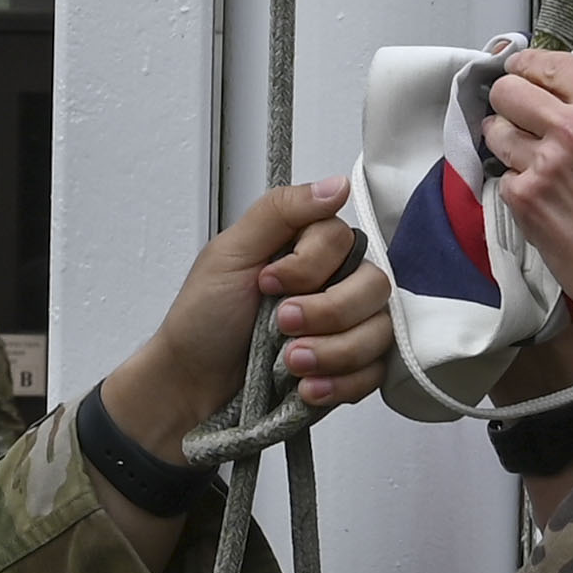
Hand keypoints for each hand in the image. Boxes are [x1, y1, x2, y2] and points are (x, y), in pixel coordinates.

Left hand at [97, 179, 395, 458]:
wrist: (193, 382)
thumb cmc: (204, 318)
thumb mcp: (230, 253)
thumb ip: (282, 211)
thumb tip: (337, 185)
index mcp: (310, 249)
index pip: (344, 242)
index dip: (309, 267)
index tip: (267, 284)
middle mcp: (336, 283)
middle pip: (374, 286)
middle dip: (326, 314)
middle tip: (282, 326)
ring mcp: (348, 328)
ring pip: (379, 332)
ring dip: (333, 352)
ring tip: (290, 365)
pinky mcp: (350, 369)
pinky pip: (374, 374)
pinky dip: (341, 383)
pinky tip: (307, 388)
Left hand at [475, 50, 572, 304]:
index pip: (548, 63)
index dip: (529, 68)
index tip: (523, 73)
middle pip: (509, 88)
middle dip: (511, 100)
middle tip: (520, 116)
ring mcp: (546, 160)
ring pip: (495, 129)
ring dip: (507, 140)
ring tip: (532, 160)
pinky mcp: (525, 196)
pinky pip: (501, 174)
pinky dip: (515, 184)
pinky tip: (542, 197)